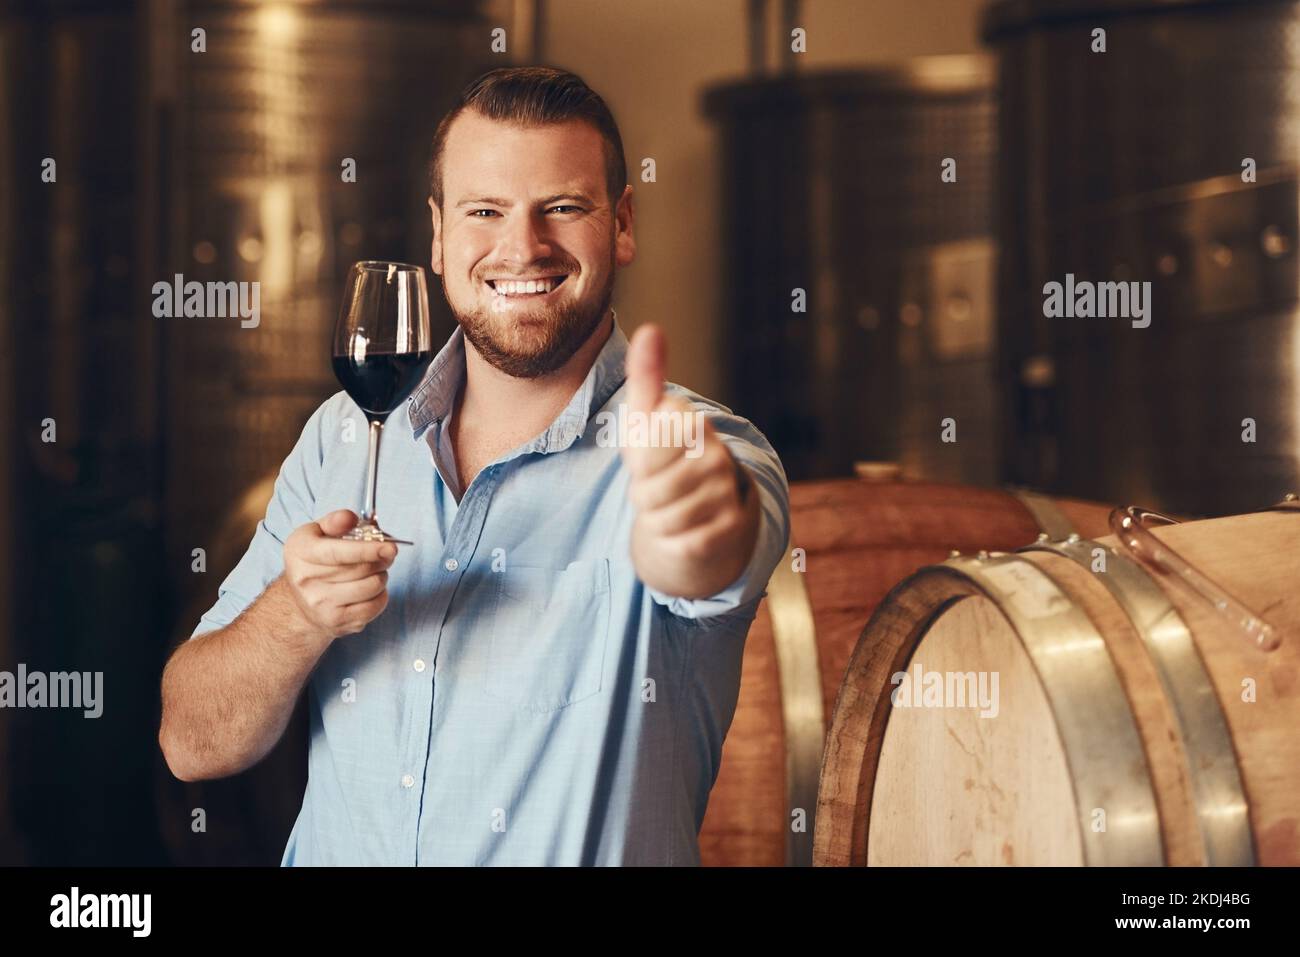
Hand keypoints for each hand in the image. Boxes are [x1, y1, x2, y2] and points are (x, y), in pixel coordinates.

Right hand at [282, 509, 395, 642]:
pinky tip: (370, 588)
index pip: (338, 553)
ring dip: (381, 575)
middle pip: (361, 569)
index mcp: (301, 553)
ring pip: (372, 586)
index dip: (367, 550)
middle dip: (382, 558)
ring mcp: (321, 605)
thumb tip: (349, 517)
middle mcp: (307, 581)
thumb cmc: (313, 560)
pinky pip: (375, 606)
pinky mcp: (337, 622)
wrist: (299, 602)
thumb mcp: (315, 533)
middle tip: (386, 552)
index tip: (389, 547)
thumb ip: (334, 521)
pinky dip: (381, 594)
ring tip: (373, 570)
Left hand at [621, 324, 758, 598]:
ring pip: (664, 517)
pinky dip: (673, 541)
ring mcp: (727, 491)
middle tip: (657, 487)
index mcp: (694, 423)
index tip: (649, 457)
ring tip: (670, 507)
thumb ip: (647, 378)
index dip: (636, 462)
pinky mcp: (732, 526)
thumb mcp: (647, 421)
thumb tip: (651, 329)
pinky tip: (685, 529)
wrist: (704, 511)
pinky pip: (682, 541)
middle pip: (649, 488)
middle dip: (643, 494)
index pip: (642, 451)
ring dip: (657, 519)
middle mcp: (716, 454)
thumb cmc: (665, 460)